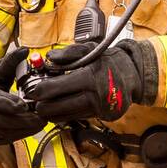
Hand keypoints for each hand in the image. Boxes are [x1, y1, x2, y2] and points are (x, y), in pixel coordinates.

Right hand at [0, 47, 45, 145]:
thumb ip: (11, 61)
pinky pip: (8, 139)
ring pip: (8, 132)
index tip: (26, 104)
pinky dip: (21, 134)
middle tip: (44, 115)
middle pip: (5, 120)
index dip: (11, 104)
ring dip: (27, 128)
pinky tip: (33, 127)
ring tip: (42, 121)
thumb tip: (25, 49)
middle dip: (26, 118)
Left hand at [29, 40, 151, 123]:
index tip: (31, 91)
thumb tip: (49, 58)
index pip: (56, 89)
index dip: (39, 91)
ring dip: (53, 113)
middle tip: (34, 103)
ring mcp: (100, 109)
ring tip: (44, 107)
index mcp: (89, 78)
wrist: (135, 74)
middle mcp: (95, 96)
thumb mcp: (90, 49)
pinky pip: (79, 118)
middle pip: (58, 108)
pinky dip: (67, 114)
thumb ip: (68, 53)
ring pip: (67, 116)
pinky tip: (60, 109)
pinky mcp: (103, 117)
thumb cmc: (110, 60)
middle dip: (42, 107)